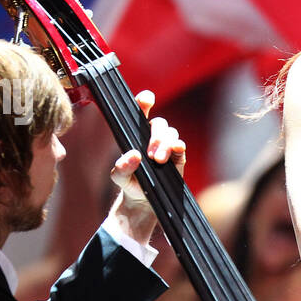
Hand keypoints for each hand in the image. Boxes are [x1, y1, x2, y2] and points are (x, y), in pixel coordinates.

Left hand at [109, 90, 186, 243]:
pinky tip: (173, 152)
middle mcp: (152, 137)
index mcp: (136, 135)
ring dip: (165, 144)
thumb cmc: (130, 183)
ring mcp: (167, 146)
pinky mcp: (178, 157)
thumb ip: (122, 167)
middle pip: (159, 124)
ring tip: (158, 161)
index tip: (146, 99)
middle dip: (156, 136)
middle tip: (151, 155)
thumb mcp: (119, 177)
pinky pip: (181, 145)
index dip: (144, 102)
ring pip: (171, 133)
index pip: (141, 113)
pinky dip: (178, 146)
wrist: (144, 201)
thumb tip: (133, 156)